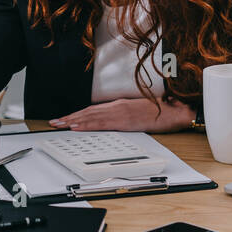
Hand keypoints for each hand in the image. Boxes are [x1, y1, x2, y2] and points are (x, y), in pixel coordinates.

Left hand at [49, 97, 195, 132]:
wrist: (176, 110)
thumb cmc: (160, 112)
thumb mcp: (138, 113)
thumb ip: (125, 116)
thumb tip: (113, 122)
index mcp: (120, 105)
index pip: (94, 110)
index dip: (78, 114)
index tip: (65, 118)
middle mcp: (117, 106)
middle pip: (88, 112)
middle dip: (70, 117)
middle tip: (55, 122)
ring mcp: (120, 112)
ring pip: (92, 116)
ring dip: (74, 120)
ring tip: (60, 124)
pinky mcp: (125, 120)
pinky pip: (102, 123)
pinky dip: (88, 124)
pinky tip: (78, 126)